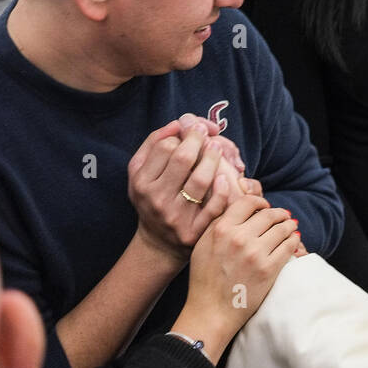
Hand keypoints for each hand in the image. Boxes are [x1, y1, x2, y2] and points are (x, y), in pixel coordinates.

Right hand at [127, 115, 244, 258]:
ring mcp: (175, 216)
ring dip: (214, 158)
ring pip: (200, 179)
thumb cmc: (153, 199)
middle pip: (182, 158)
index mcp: (141, 182)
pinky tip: (225, 177)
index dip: (183, 133)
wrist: (158, 244)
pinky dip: (222, 189)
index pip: (165, 146)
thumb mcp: (142, 173)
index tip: (195, 129)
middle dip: (199, 140)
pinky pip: (213, 205)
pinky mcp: (194, 230)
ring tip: (218, 148)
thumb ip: (154, 144)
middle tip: (208, 133)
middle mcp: (156, 199)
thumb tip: (178, 123)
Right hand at [172, 191, 299, 359]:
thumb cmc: (204, 280)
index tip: (265, 207)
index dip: (260, 202)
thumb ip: (218, 223)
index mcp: (221, 229)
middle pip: (269, 214)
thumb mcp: (202, 245)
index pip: (248, 202)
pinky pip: (289, 246)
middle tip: (283, 216)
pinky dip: (294, 240)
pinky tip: (293, 240)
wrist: (211, 312)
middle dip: (279, 213)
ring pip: (282, 228)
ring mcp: (255, 253)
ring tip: (290, 226)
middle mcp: (239, 238)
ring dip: (289, 225)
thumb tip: (238, 207)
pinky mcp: (269, 269)